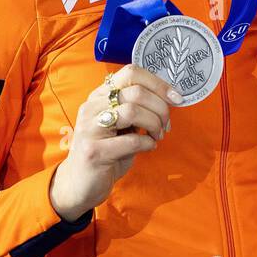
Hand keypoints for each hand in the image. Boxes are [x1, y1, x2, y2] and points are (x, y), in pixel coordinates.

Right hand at [49, 64, 181, 221]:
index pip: (131, 72)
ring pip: (132, 111)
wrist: (80, 183)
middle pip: (136, 92)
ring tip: (157, 135)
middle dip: (161, 108)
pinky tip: (148, 147)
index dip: (158, 83)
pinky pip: (131, 140)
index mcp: (100, 96)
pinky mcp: (93, 151)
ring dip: (154, 124)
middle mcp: (91, 107)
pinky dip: (148, 143)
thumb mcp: (122, 124)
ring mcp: (89, 128)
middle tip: (166, 125)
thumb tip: (170, 98)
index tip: (176, 98)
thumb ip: (138, 108)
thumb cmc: (108, 151)